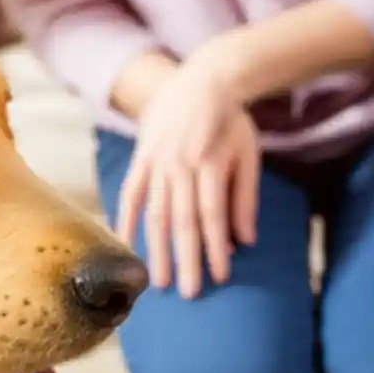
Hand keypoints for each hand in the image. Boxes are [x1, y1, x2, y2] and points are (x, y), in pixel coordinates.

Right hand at [117, 61, 259, 298]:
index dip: (216, 248)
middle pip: (183, 221)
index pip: (213, 216)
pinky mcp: (142, 158)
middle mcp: (181, 166)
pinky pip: (131, 192)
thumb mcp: (247, 154)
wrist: (202, 79)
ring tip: (159, 280)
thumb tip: (245, 241)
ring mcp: (158, 162)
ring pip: (156, 212)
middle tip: (190, 293)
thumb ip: (245, 198)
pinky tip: (126, 242)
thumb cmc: (230, 121)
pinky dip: (127, 218)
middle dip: (187, 259)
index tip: (220, 277)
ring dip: (156, 249)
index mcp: (211, 164)